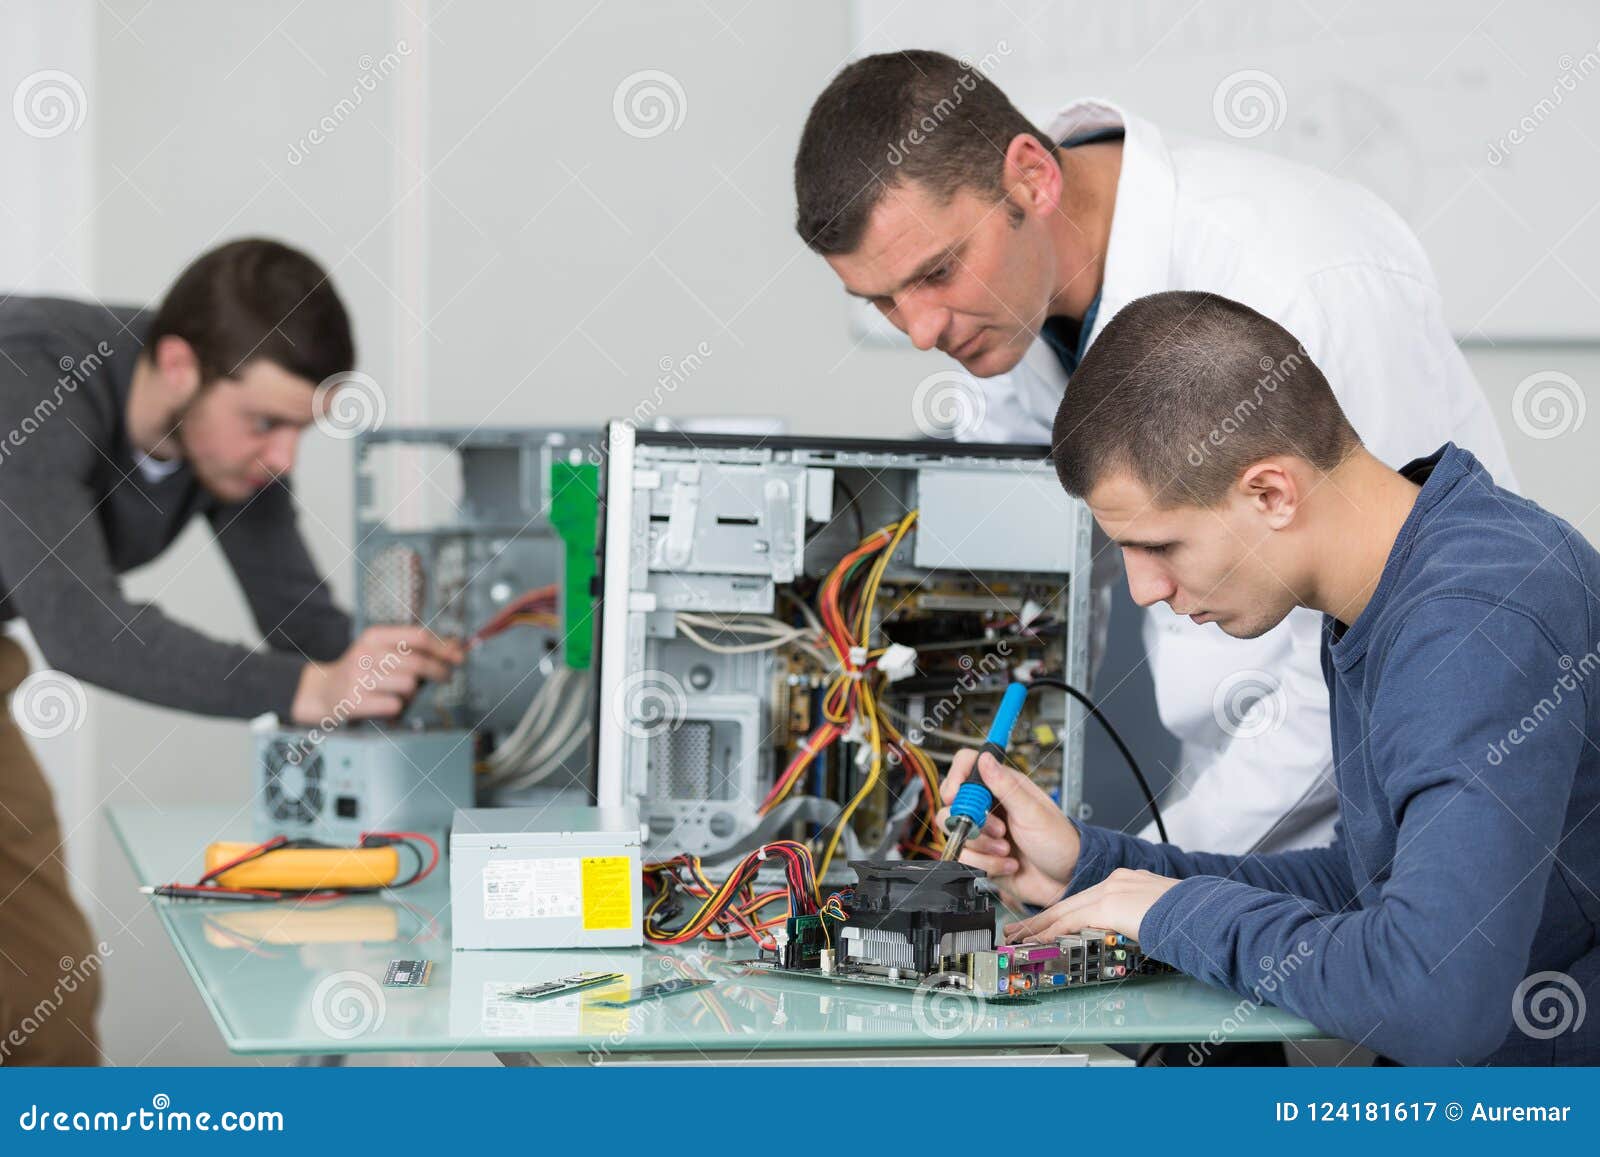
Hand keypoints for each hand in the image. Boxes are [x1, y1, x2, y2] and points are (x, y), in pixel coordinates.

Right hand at [291, 626, 463, 725]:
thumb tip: (458, 647)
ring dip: (412, 692)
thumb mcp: (384, 650)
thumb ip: (417, 648)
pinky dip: (398, 707)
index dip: (443, 648)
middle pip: (417, 662)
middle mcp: (365, 654)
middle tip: (445, 677)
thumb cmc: (363, 671)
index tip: (459, 657)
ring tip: (401, 692)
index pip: (417, 637)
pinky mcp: (355, 701)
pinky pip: (395, 705)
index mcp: (374, 636)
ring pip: (408, 685)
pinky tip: (387, 704)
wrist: (324, 692)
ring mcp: (359, 678)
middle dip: (439, 671)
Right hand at [936, 748, 1080, 909]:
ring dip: (983, 846)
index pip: (968, 765)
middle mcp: (990, 807)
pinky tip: (1007, 863)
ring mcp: (983, 832)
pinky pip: (964, 857)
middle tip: (998, 829)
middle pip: (954, 802)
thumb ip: (1005, 786)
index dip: (957, 777)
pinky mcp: (980, 856)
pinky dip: (986, 864)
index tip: (957, 796)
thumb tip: (985, 759)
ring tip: (1007, 849)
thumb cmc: (1058, 841)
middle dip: (973, 821)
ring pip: (957, 832)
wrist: (1065, 880)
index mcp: (1003, 786)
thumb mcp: (1033, 812)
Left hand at [1002, 867, 1179, 943]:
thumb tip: (1132, 935)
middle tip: (1016, 933)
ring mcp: (1111, 890)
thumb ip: (1138, 919)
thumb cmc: (1190, 916)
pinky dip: (1050, 933)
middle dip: (1039, 920)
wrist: (1204, 911)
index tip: (1043, 925)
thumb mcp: (1158, 914)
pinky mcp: (1108, 905)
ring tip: (1017, 941)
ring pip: (1063, 910)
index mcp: (1125, 882)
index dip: (1059, 914)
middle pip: (1066, 902)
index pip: (1083, 900)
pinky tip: (1037, 942)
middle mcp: (1114, 881)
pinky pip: (1070, 921)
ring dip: (1037, 928)